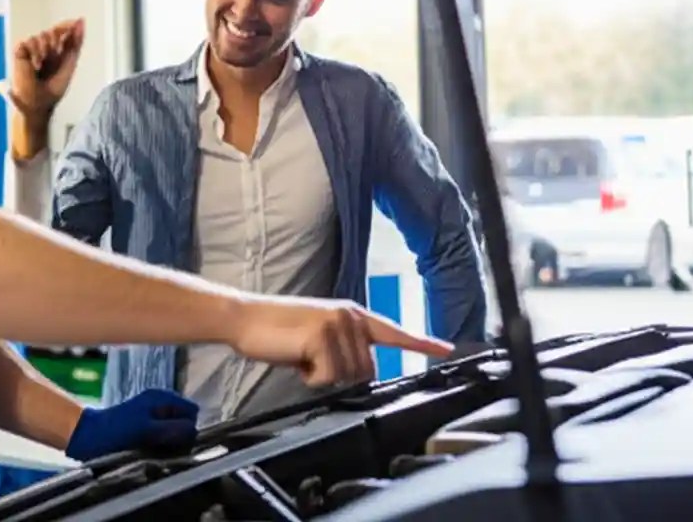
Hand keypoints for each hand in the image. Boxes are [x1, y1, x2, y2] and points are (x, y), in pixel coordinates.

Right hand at [5, 18, 84, 119]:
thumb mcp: (70, 63)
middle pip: (54, 31)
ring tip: (42, 64)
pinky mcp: (21, 52)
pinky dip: (34, 51)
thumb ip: (76, 43)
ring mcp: (33, 50)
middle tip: (55, 54)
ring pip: (43, 35)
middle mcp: (46, 49)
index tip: (79, 21)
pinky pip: (30, 41)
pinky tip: (34, 64)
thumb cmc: (54, 88)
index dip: (71, 26)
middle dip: (58, 39)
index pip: (64, 33)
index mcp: (58, 52)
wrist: (38, 102)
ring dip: (46, 49)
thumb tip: (81, 22)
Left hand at [64, 389, 198, 461]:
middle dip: (179, 436)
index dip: (189, 427)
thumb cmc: (114, 430)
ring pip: (174, 433)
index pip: (192, 412)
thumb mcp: (146, 429)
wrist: (85, 437)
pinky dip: (158, 447)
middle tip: (162, 447)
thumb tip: (194, 431)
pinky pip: (162, 440)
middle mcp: (160, 405)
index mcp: (162, 398)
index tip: (177, 440)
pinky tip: (147, 453)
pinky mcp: (146, 430)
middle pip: (184, 422)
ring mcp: (153, 417)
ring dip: (168, 444)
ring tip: (152, 450)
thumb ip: (172, 429)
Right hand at [229, 297, 454, 386]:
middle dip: (339, 375)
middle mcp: (351, 316)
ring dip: (322, 376)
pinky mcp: (322, 336)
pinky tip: (296, 357)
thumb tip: (361, 371)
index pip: (394, 332)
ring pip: (348, 377)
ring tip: (301, 354)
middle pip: (367, 371)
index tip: (447, 349)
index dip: (422, 343)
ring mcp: (338, 325)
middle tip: (310, 357)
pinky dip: (309, 378)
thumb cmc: (278, 332)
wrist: (246, 319)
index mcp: (353, 314)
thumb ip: (345, 347)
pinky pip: (328, 378)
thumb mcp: (319, 337)